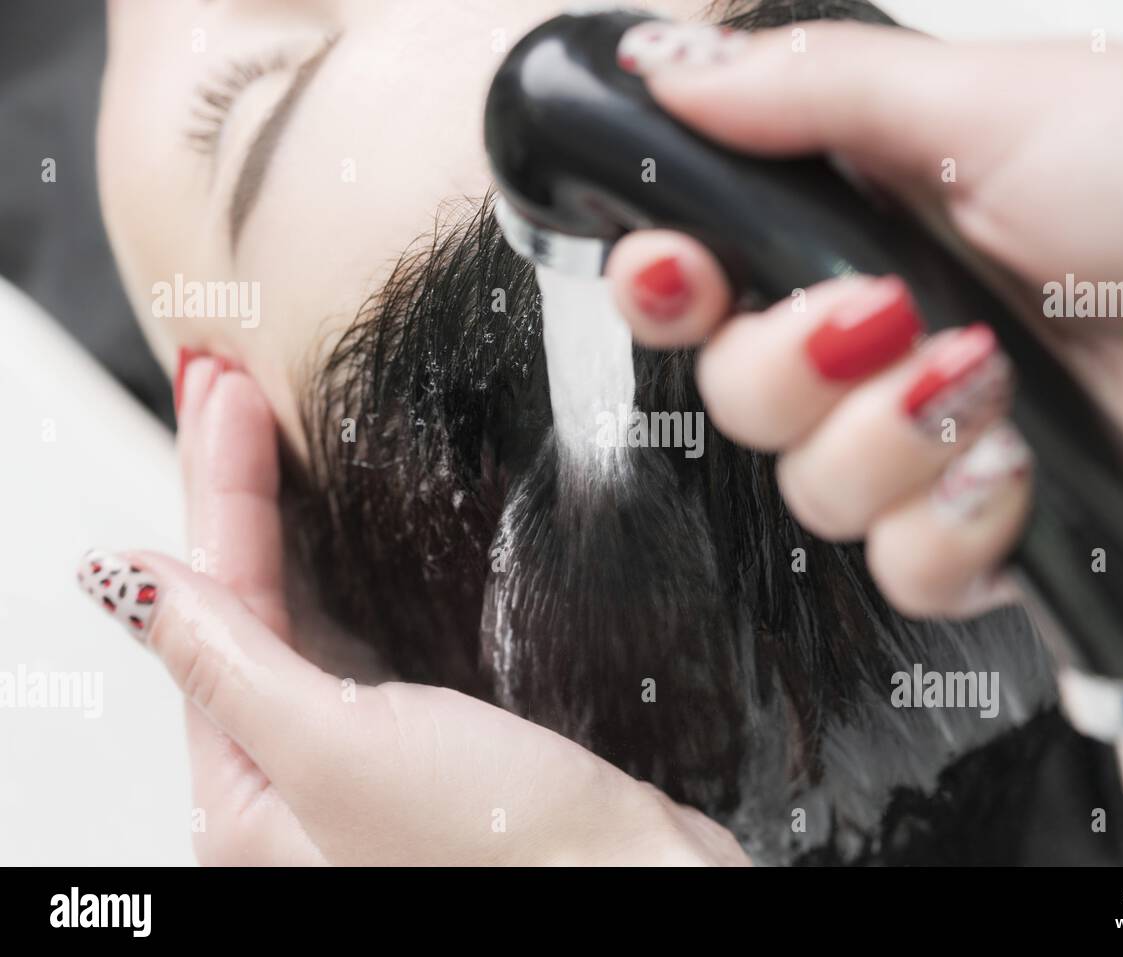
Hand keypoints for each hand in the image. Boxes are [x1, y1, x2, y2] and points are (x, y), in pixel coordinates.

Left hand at [77, 357, 747, 865]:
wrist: (640, 892)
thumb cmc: (501, 862)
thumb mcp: (337, 751)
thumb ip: (228, 662)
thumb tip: (123, 584)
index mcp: (249, 794)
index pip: (211, 608)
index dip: (219, 489)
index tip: (224, 393)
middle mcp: (299, 775)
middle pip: (248, 602)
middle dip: (238, 489)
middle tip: (227, 387)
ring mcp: (369, 750)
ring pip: (307, 606)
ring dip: (286, 514)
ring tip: (263, 431)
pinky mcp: (439, 730)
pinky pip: (370, 625)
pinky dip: (353, 558)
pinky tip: (350, 518)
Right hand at [607, 20, 1122, 616]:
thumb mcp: (996, 103)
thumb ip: (817, 88)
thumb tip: (669, 63)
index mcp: (860, 231)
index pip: (700, 277)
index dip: (663, 287)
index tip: (681, 274)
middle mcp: (879, 342)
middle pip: (736, 398)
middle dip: (794, 370)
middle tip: (890, 317)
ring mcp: (930, 443)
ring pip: (814, 494)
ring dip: (894, 445)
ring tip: (991, 388)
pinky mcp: (987, 528)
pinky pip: (908, 574)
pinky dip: (959, 531)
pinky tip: (1019, 477)